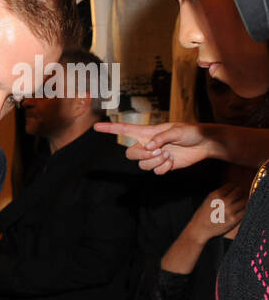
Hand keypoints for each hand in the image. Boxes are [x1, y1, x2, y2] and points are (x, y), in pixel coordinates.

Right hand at [94, 121, 210, 173]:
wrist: (205, 144)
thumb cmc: (191, 132)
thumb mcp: (177, 130)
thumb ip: (161, 137)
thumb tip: (149, 146)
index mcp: (148, 133)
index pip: (125, 130)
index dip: (110, 129)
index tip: (96, 127)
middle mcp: (147, 145)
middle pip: (130, 154)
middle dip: (141, 155)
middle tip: (158, 151)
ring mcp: (154, 156)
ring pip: (142, 165)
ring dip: (154, 162)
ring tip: (168, 155)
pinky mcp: (163, 166)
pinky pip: (154, 172)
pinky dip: (163, 168)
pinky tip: (171, 162)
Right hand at [183, 183, 245, 244]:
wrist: (200, 228)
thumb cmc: (203, 214)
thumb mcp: (208, 200)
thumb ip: (220, 193)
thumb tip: (234, 188)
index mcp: (215, 195)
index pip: (231, 185)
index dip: (234, 187)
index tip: (234, 189)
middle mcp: (223, 202)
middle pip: (239, 192)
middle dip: (240, 192)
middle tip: (239, 195)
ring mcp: (229, 211)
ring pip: (244, 201)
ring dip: (243, 201)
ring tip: (240, 203)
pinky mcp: (233, 219)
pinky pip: (244, 211)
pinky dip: (244, 209)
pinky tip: (240, 210)